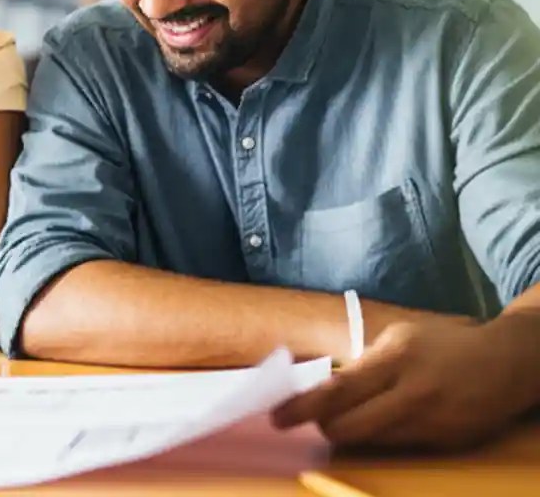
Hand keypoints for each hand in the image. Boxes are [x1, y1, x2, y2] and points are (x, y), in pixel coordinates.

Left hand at [272, 316, 537, 449]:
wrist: (507, 363)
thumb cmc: (443, 344)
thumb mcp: (399, 338)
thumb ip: (363, 364)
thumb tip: (320, 388)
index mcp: (395, 358)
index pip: (337, 390)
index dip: (302, 407)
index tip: (277, 416)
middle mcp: (411, 392)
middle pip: (348, 427)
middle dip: (323, 426)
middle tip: (314, 419)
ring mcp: (429, 421)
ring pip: (369, 441)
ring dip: (352, 432)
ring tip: (353, 415)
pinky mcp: (444, 442)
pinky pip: (397, 446)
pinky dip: (382, 437)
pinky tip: (389, 419)